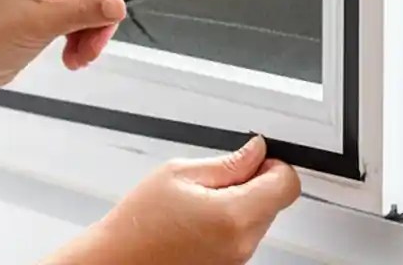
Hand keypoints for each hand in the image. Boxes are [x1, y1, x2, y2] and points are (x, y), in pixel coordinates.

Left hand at [0, 0, 126, 93]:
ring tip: (79, 59)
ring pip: (87, 6)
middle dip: (96, 21)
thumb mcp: (41, 23)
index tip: (112, 22)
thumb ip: (84, 11)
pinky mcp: (42, 8)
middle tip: (93, 50)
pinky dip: (79, 38)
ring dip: (89, 34)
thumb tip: (118, 5)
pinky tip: (71, 56)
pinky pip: (75, 17)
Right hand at [46, 136, 301, 264]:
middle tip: (218, 179)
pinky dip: (231, 224)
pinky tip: (200, 220)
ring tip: (201, 202)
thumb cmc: (137, 224)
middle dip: (256, 183)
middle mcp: (242, 244)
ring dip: (242, 204)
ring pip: (260, 219)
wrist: (115, 263)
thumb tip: (256, 150)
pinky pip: (244, 237)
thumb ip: (228, 162)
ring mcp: (236, 260)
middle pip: (275, 202)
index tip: (257, 160)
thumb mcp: (178, 174)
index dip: (274, 165)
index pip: (287, 185)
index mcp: (234, 216)